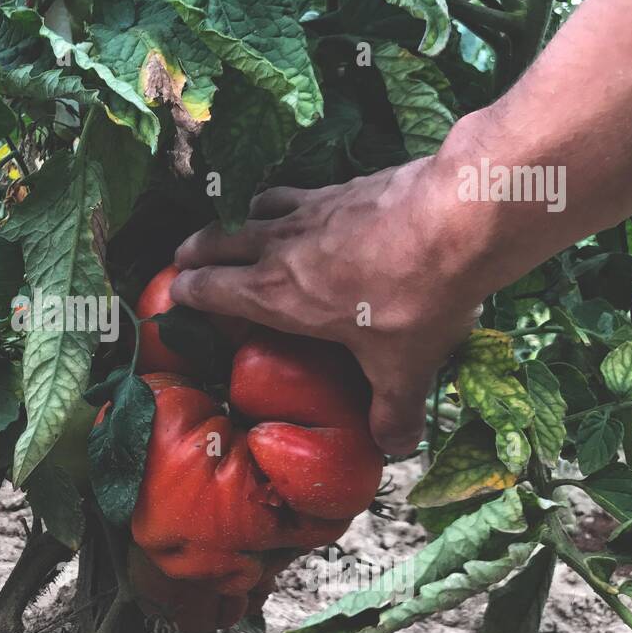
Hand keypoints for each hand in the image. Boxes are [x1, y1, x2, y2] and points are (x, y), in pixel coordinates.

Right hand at [170, 157, 481, 454]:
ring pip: (251, 209)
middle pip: (215, 240)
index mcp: (275, 294)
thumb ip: (394, 410)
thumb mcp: (405, 367)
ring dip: (236, 221)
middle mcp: (278, 247)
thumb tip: (395, 447)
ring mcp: (308, 209)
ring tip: (238, 231)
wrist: (457, 217)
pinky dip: (286, 202)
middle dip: (194, 251)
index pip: (208, 289)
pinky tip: (308, 211)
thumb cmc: (415, 298)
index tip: (174, 297)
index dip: (185, 293)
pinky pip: (296, 193)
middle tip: (183, 258)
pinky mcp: (341, 185)